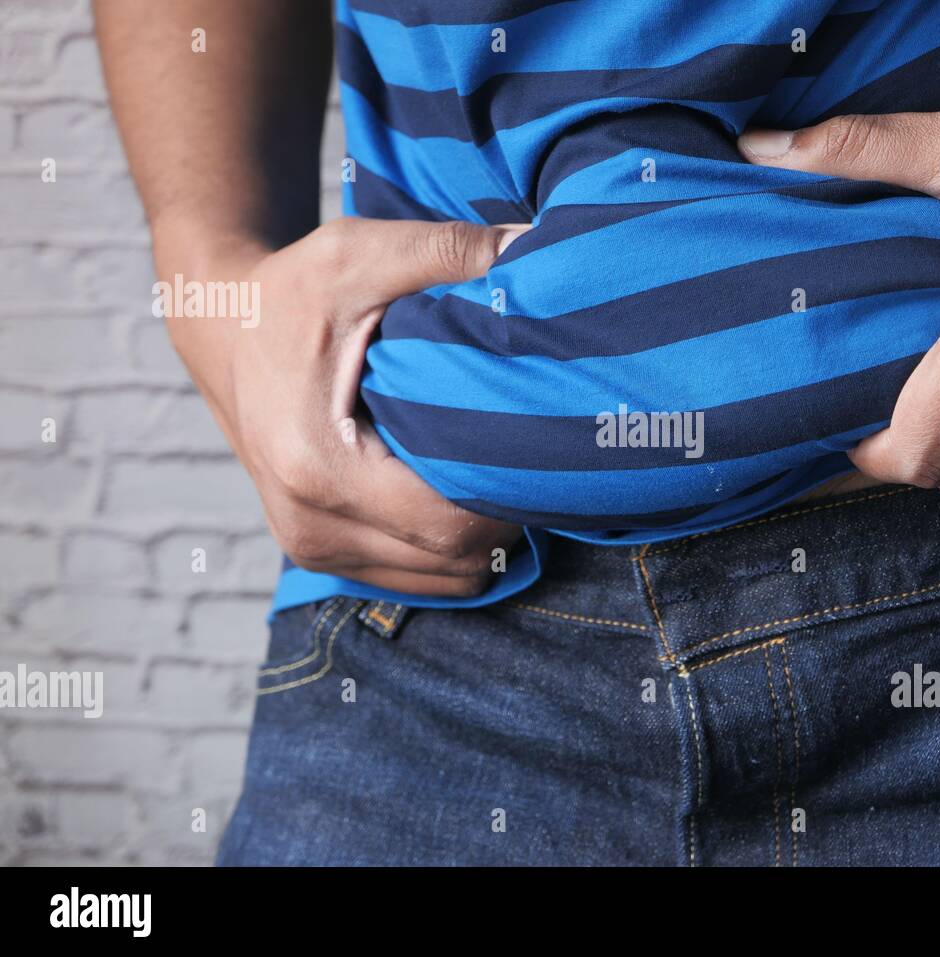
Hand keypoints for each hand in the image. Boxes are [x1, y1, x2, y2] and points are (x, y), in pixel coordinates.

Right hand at [156, 217, 528, 593]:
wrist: (219, 327)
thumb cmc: (292, 290)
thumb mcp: (360, 253)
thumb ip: (444, 251)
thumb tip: (528, 244)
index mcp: (319, 467)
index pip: (451, 524)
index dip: (510, 496)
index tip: (540, 450)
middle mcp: (311, 524)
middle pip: (453, 559)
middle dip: (507, 517)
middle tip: (535, 459)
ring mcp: (311, 546)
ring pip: (440, 578)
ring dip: (483, 538)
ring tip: (498, 471)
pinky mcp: (316, 551)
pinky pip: (414, 578)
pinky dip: (450, 549)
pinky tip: (460, 491)